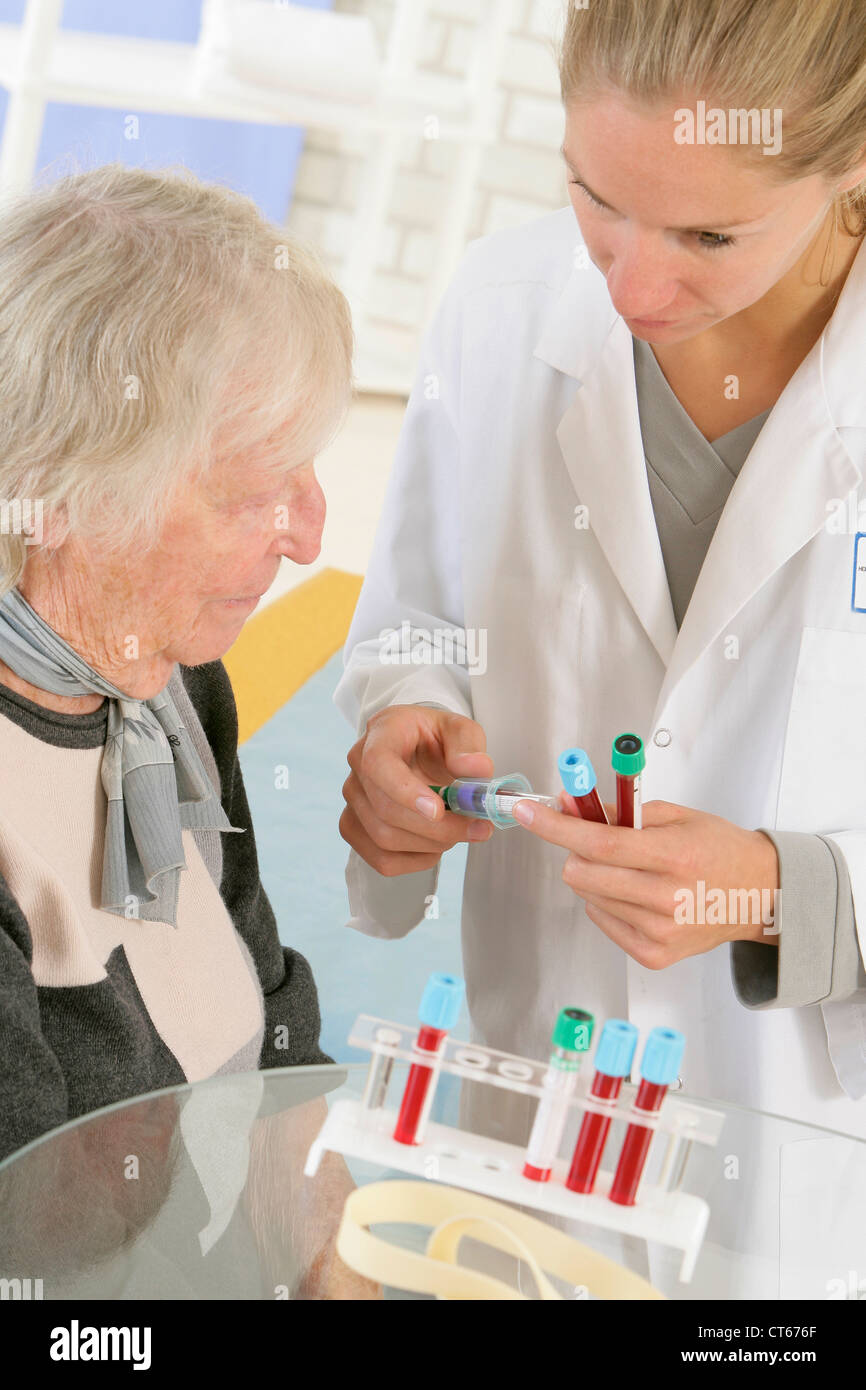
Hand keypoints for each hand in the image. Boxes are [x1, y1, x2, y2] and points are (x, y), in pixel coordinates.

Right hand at [340, 704, 494, 874]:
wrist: (419, 752)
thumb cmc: (436, 740)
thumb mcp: (459, 730)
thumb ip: (469, 744)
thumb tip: (476, 769)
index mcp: (382, 732)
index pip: (378, 764)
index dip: (405, 792)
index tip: (438, 810)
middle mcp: (358, 764)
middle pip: (387, 811)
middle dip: (438, 828)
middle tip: (479, 828)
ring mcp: (353, 798)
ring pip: (385, 839)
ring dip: (432, 844)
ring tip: (459, 831)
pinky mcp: (354, 827)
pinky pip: (382, 859)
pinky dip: (416, 860)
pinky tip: (436, 845)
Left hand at [512, 796, 779, 968]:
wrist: (759, 895)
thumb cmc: (719, 849)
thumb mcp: (677, 815)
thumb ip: (621, 810)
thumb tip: (570, 804)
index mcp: (675, 857)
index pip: (600, 843)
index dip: (557, 827)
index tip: (530, 812)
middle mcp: (667, 899)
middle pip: (584, 874)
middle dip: (577, 851)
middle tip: (595, 840)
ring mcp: (659, 932)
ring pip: (588, 896)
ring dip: (596, 876)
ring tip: (631, 869)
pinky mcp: (654, 955)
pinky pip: (602, 920)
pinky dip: (608, 901)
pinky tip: (638, 894)